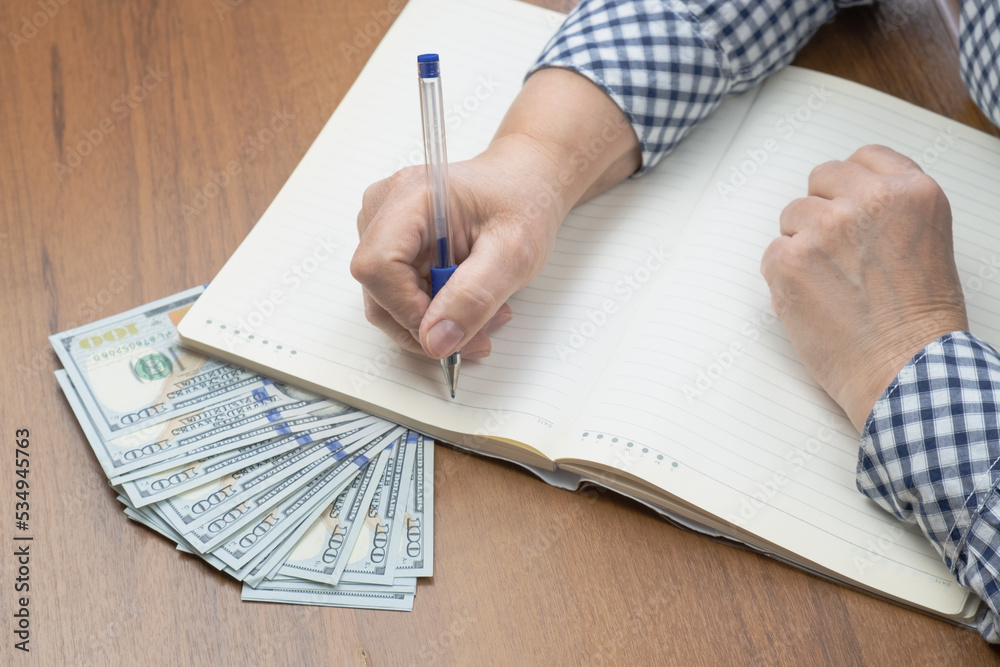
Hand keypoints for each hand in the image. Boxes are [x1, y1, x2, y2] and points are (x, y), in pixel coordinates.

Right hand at [351, 138, 563, 358]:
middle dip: (428, 325)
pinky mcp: (391, 247)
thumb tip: (435, 342)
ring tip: (484, 314)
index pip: (378, 268)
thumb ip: (474, 297)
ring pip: (387, 302)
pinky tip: (469, 302)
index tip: (450, 330)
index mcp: (409, 197)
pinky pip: (398, 297)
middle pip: (379, 292)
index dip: (408, 310)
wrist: (524, 184)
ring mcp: (382, 228)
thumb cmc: (522, 203)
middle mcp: (384, 209)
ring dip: (434, 323)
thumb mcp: (514, 253)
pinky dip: (434, 312)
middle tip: (480, 332)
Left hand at [760, 145, 967, 430]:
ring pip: (792, 215)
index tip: (850, 208)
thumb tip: (848, 197)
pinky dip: (784, 277)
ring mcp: (825, 228)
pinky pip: (771, 253)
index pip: (863, 158)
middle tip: (837, 253)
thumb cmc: (919, 322)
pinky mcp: (790, 260)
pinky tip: (813, 301)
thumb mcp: (928, 242)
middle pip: (821, 179)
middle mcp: (868, 201)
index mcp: (911, 192)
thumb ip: (891, 210)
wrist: (905, 370)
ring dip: (802, 244)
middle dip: (823, 211)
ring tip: (832, 283)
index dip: (851, 188)